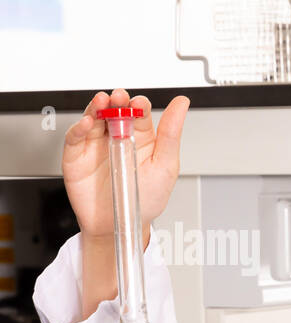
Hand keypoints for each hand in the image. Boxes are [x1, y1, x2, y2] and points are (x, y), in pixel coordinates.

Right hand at [63, 88, 189, 238]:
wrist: (121, 225)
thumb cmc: (146, 199)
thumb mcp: (166, 166)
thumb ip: (172, 134)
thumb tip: (182, 104)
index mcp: (142, 138)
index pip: (139, 112)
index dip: (139, 104)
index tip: (140, 103)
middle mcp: (118, 137)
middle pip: (114, 110)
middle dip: (117, 101)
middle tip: (120, 97)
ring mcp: (96, 145)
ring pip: (93, 117)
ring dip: (97, 107)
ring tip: (103, 102)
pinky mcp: (77, 156)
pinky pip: (75, 137)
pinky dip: (79, 127)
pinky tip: (88, 123)